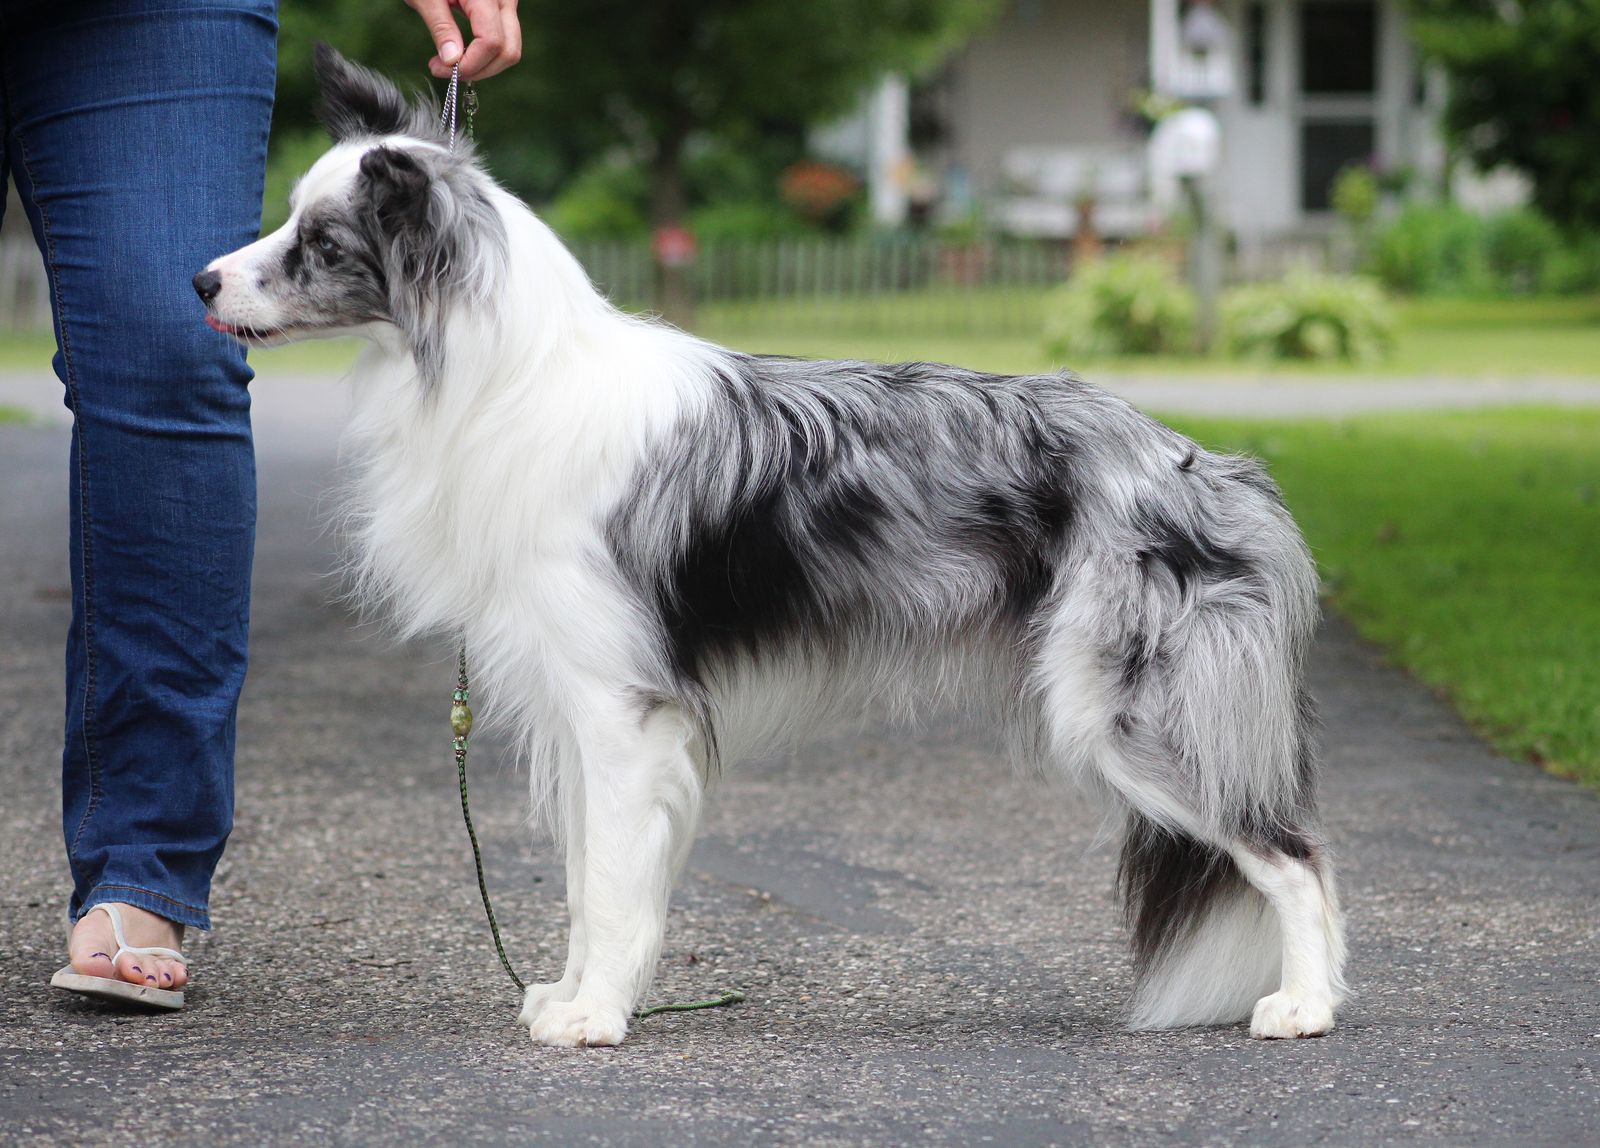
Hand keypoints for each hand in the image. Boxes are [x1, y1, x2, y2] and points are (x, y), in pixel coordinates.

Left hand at [405, 0, 521, 80]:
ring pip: (510, 49)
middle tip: (448, 72)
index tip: (445, 70)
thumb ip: (441, 28)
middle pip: (508, 50)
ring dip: (484, 65)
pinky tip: (462, 52)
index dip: (471, 64)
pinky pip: (504, 39)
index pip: (491, 42)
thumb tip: (452, 61)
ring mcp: (507, 3)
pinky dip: (486, 54)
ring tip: (451, 63)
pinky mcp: (503, 8)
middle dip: (480, 69)